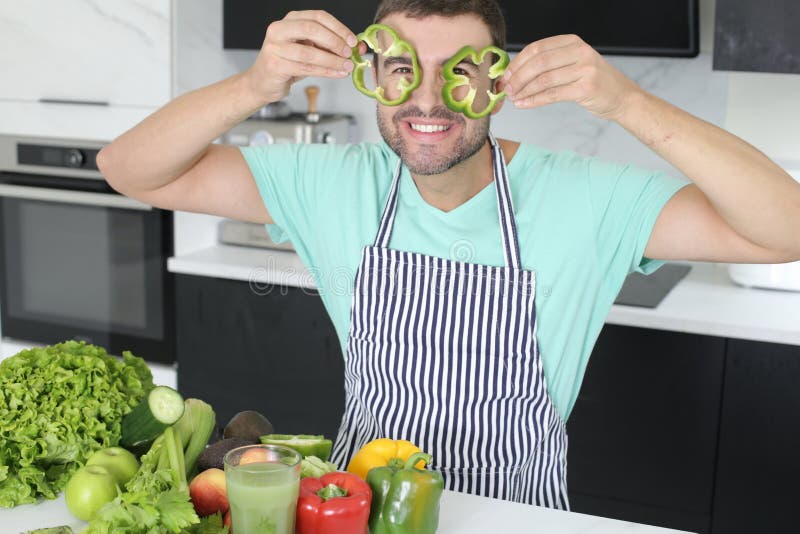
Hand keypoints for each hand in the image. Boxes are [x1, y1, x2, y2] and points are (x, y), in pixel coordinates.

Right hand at [244, 10, 357, 104]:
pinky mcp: (275, 65)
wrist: (263, 82)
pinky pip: (305, 68)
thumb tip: (356, 47)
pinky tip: (336, 74)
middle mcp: (279, 29)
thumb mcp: (308, 49)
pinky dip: (325, 72)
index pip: (317, 17)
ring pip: (310, 52)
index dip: (338, 27)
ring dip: (332, 60)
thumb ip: (329, 46)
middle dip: (335, 42)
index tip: (352, 40)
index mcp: (290, 20)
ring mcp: (275, 47)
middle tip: (349, 53)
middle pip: (312, 29)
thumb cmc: (288, 64)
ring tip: (347, 66)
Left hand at [502, 34, 642, 120]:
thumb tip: (514, 73)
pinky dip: (534, 100)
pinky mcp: (586, 88)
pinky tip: (523, 105)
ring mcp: (584, 69)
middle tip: (506, 89)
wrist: (622, 97)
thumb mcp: (573, 64)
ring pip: (544, 79)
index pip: (537, 48)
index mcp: (572, 42)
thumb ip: (549, 64)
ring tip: (513, 98)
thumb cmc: (593, 82)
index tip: (505, 75)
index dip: (517, 62)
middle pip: (539, 63)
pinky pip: (552, 94)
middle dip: (518, 77)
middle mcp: (579, 52)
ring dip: (524, 90)